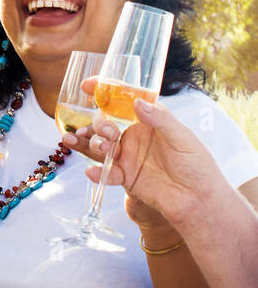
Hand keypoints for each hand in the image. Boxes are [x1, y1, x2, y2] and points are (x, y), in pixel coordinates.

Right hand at [80, 98, 219, 231]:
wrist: (200, 202)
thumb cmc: (198, 166)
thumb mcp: (183, 138)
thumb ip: (161, 119)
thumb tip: (137, 103)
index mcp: (148, 121)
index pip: (123, 101)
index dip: (104, 90)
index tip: (87, 85)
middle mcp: (134, 136)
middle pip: (105, 122)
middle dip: (100, 123)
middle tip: (109, 132)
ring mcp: (127, 156)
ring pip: (100, 144)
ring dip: (93, 143)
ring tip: (100, 148)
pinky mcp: (124, 177)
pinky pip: (105, 172)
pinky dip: (97, 172)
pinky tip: (93, 172)